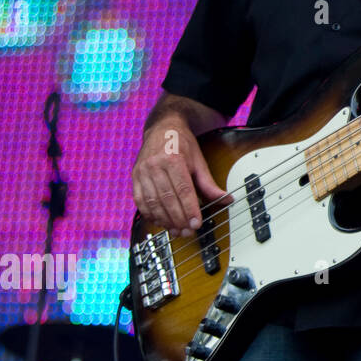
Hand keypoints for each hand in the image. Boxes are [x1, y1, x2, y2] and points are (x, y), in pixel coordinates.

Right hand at [131, 118, 232, 237]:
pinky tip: (161, 222)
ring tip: (177, 231)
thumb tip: (226, 199)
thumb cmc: (182, 145)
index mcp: (173, 159)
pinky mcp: (135, 178)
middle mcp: (155, 165)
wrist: (162, 129)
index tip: (196, 223)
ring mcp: (142, 172)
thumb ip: (209, 183)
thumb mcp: (199, 161)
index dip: (189, 209)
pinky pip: (140, 201)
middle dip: (178, 219)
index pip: (182, 189)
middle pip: (167, 198)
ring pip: (152, 202)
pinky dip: (150, 215)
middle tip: (188, 232)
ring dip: (164, 220)